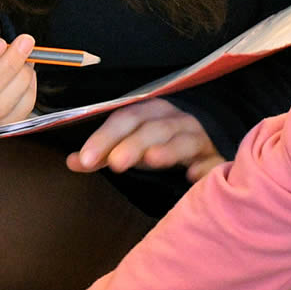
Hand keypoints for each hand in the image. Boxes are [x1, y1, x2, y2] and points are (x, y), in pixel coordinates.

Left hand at [66, 99, 226, 182]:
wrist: (211, 142)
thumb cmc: (164, 144)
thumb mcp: (133, 146)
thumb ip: (104, 154)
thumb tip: (73, 162)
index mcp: (153, 113)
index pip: (126, 118)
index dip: (105, 136)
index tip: (85, 158)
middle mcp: (177, 121)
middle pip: (154, 128)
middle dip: (133, 144)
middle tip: (114, 164)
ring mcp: (201, 140)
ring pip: (184, 141)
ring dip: (169, 149)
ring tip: (151, 160)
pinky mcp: (217, 160)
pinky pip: (214, 162)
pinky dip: (205, 167)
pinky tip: (193, 176)